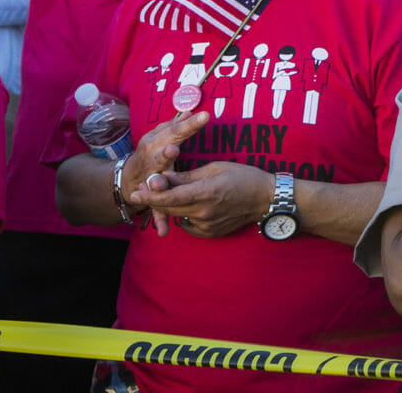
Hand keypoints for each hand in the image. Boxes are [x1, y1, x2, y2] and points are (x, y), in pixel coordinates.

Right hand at [122, 110, 209, 235]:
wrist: (126, 179)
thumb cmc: (151, 153)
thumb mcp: (160, 136)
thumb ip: (175, 125)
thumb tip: (189, 108)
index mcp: (157, 142)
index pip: (176, 130)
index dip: (188, 123)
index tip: (204, 115)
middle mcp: (150, 159)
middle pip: (161, 155)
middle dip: (166, 153)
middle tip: (173, 149)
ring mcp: (148, 179)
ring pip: (155, 182)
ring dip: (159, 184)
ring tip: (160, 184)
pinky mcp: (148, 197)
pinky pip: (155, 209)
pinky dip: (159, 219)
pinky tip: (164, 231)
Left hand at [138, 161, 274, 238]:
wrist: (265, 199)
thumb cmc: (243, 178)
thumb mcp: (215, 168)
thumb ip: (187, 176)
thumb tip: (163, 177)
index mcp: (206, 192)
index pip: (170, 197)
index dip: (150, 195)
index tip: (136, 191)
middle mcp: (204, 212)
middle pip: (168, 208)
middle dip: (154, 199)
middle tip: (143, 189)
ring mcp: (207, 225)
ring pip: (176, 216)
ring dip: (167, 206)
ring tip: (165, 193)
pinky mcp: (209, 233)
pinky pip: (187, 224)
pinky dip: (182, 214)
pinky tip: (187, 204)